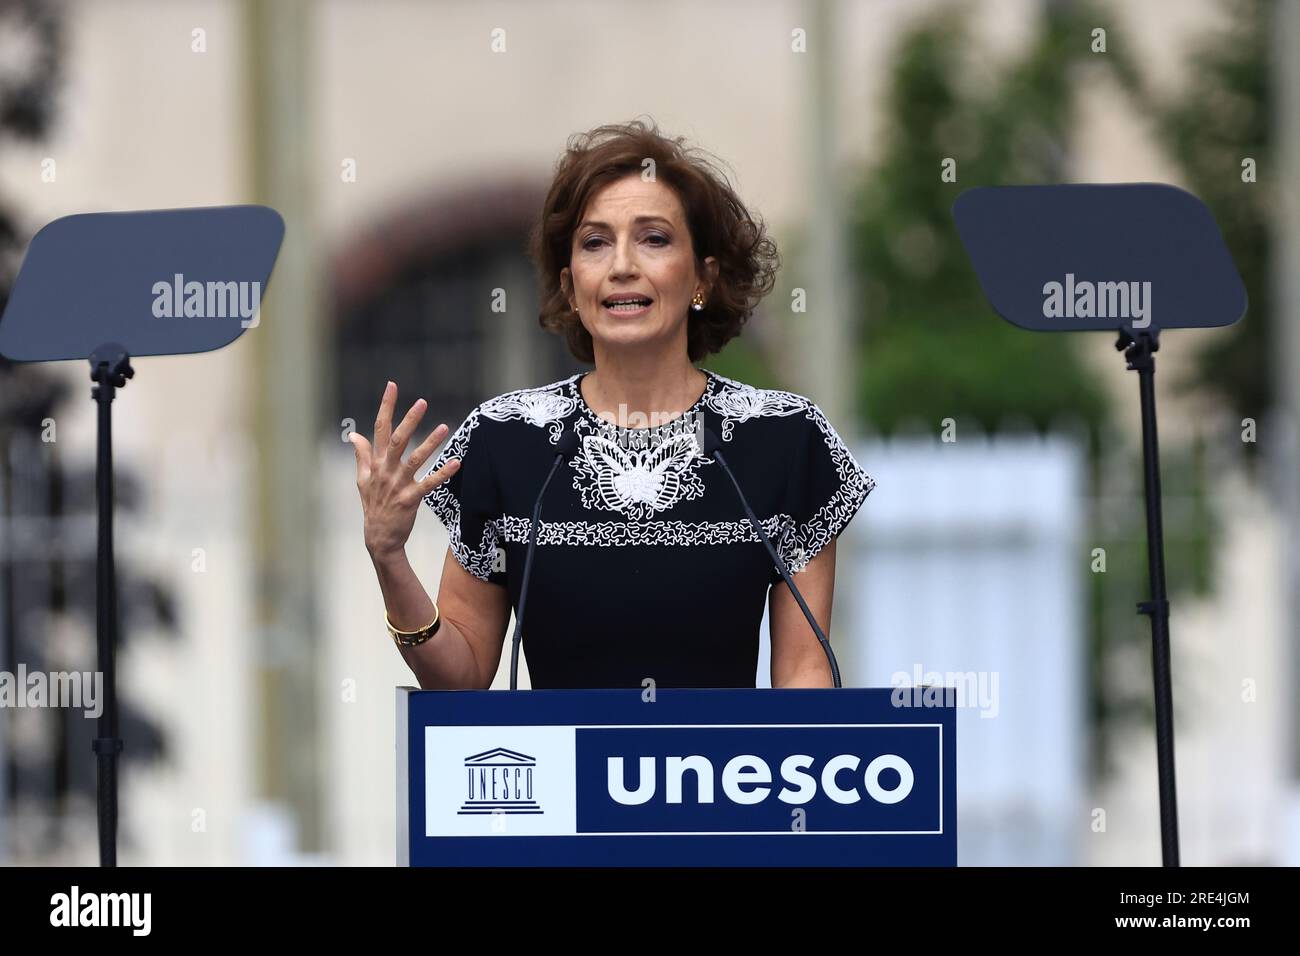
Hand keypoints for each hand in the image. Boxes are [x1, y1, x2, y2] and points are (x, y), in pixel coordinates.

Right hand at [349, 380, 460, 561]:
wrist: (379, 537)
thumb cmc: (373, 505)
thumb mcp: (363, 479)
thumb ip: (361, 455)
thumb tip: (353, 434)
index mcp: (376, 463)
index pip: (379, 429)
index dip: (386, 406)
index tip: (392, 386)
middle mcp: (386, 470)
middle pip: (397, 440)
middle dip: (409, 420)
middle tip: (422, 402)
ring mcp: (397, 485)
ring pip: (414, 459)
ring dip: (430, 443)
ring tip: (445, 427)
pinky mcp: (409, 499)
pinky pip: (428, 484)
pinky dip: (443, 473)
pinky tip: (456, 463)